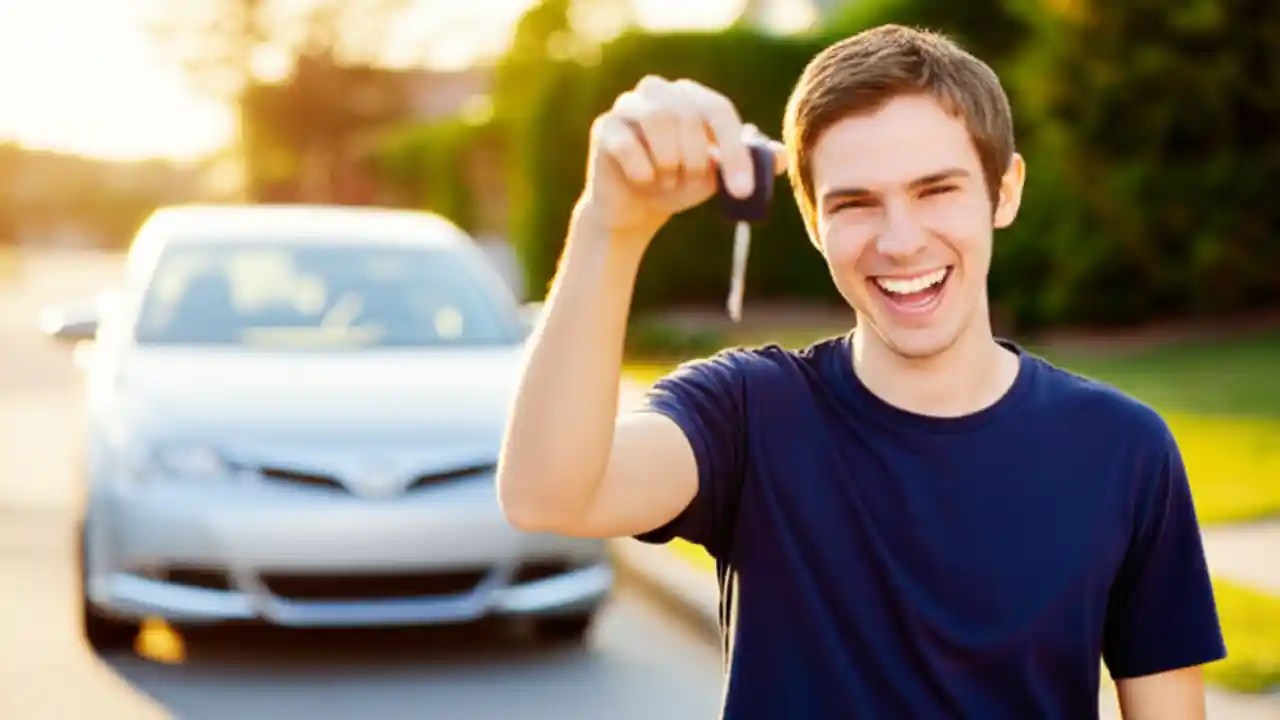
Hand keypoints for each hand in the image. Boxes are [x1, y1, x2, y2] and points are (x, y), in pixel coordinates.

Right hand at [576, 75, 786, 243]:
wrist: (636, 208)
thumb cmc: (681, 184)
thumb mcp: (720, 176)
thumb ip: (750, 164)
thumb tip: (782, 158)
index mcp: (691, 96)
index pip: (718, 110)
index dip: (734, 151)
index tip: (742, 190)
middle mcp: (658, 91)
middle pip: (688, 113)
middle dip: (696, 159)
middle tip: (692, 182)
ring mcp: (627, 106)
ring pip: (657, 121)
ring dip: (669, 162)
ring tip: (667, 180)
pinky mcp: (604, 128)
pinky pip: (627, 146)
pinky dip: (642, 172)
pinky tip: (643, 182)